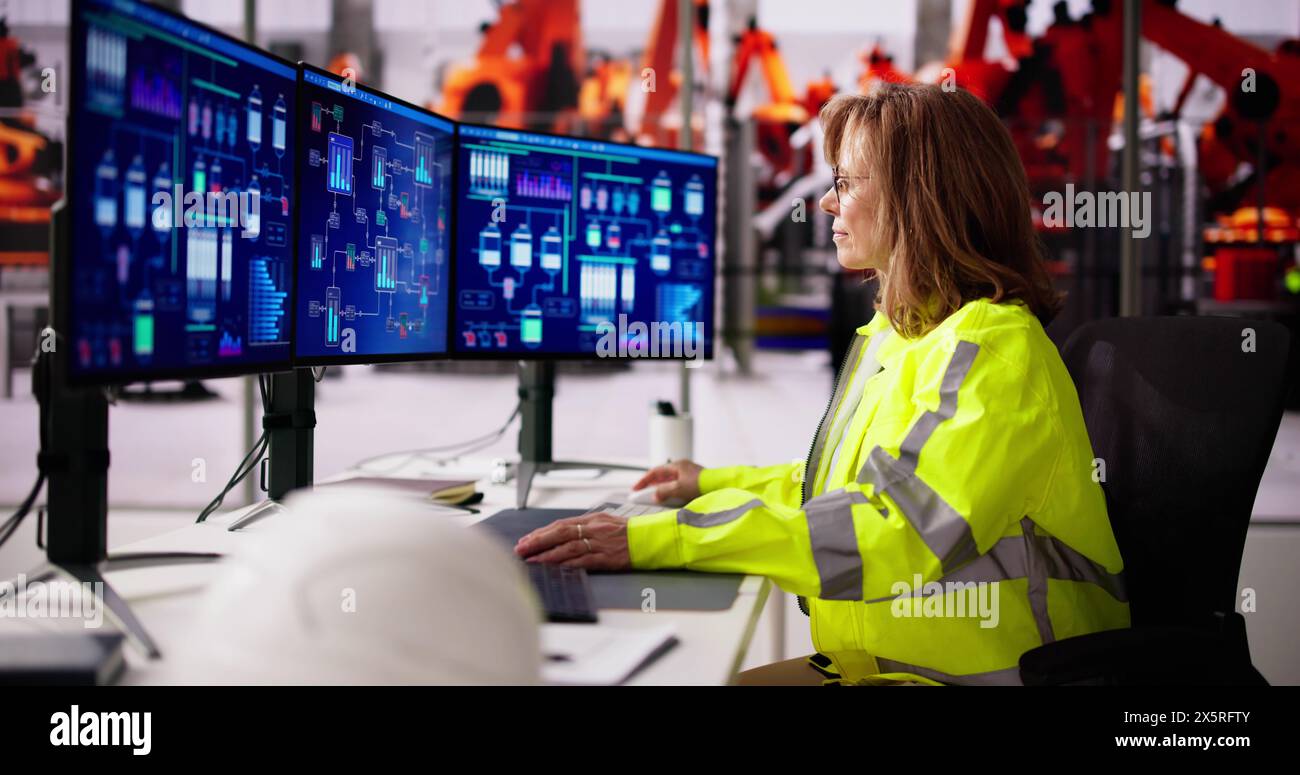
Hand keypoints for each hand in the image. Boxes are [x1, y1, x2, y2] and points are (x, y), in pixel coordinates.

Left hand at [514, 512, 629, 569]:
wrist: (652, 539)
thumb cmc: (629, 533)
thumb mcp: (606, 523)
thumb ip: (586, 528)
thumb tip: (564, 535)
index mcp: (592, 519)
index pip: (561, 524)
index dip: (541, 532)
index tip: (526, 540)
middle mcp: (594, 528)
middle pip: (559, 533)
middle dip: (538, 541)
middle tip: (521, 548)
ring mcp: (600, 543)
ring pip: (568, 547)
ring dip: (547, 554)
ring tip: (531, 560)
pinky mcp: (607, 557)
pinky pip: (582, 560)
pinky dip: (566, 564)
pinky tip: (554, 567)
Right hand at [632, 459, 703, 503]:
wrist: (720, 486)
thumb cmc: (701, 485)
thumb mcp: (679, 488)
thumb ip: (664, 491)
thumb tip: (654, 495)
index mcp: (677, 465)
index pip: (655, 471)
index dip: (644, 480)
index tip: (635, 489)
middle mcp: (683, 468)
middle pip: (662, 476)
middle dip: (651, 485)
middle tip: (642, 493)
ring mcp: (689, 474)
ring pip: (670, 481)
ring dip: (661, 489)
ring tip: (653, 497)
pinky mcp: (694, 482)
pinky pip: (677, 485)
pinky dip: (670, 491)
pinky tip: (669, 498)